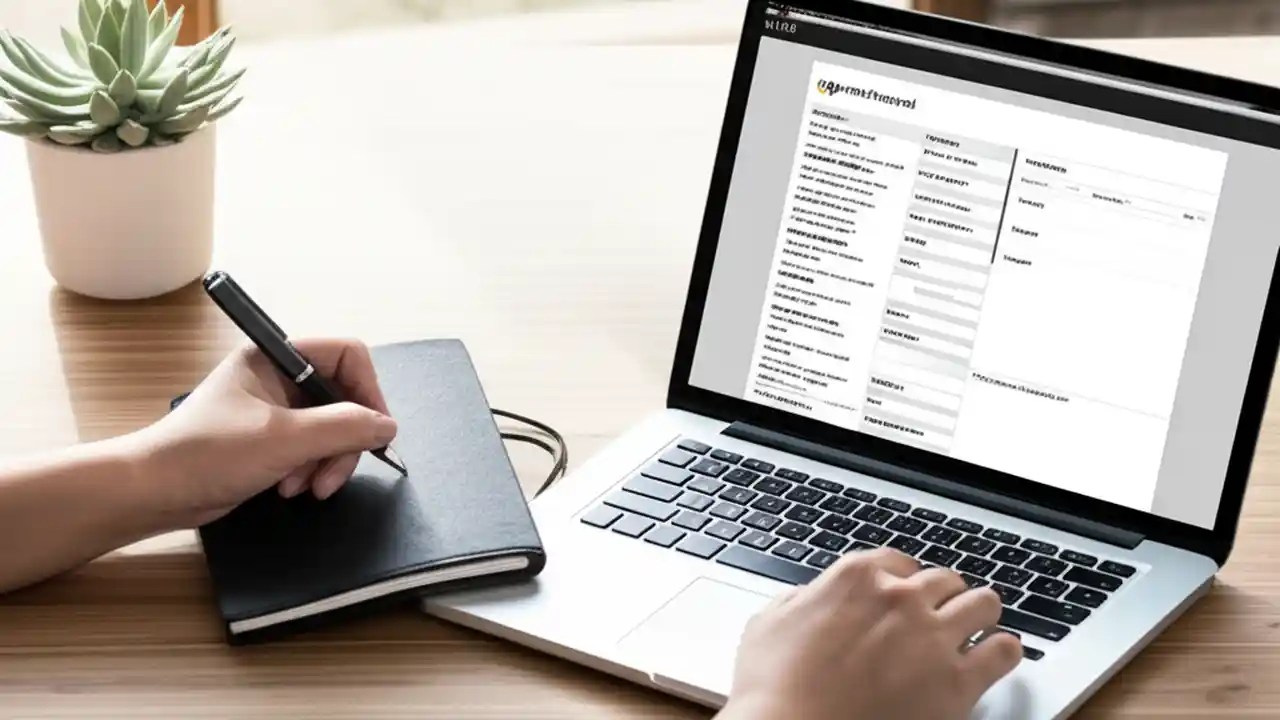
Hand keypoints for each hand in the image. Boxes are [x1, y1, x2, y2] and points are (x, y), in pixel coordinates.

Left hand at [135, 338, 398, 527]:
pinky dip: (310, 469)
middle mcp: (278, 376)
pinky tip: (290, 488)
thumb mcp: (283, 439)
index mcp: (275, 357)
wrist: (152, 492)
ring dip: (326, 461)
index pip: (346, 355)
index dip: (368, 390)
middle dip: (343, 440)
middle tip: (331, 476)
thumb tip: (387, 426)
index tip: (374, 430)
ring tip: (305, 488)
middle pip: (343, 398)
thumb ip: (342, 428)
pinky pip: (312, 447)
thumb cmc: (206, 454)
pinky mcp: (270, 438)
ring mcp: (275, 408)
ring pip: (331, 427)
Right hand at [719, 549, 1021, 719]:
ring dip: (979, 614)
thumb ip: (798, 601)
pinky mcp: (957, 682)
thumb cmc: (773, 689)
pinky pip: (1004, 651)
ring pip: (983, 604)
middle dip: (943, 596)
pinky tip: (996, 657)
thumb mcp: (768, 625)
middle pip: (944, 580)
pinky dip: (1003, 651)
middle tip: (941, 613)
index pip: (899, 562)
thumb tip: (810, 598)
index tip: (906, 594)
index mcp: (855, 578)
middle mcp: (900, 599)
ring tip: (978, 628)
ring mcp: (933, 638)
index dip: (904, 581)